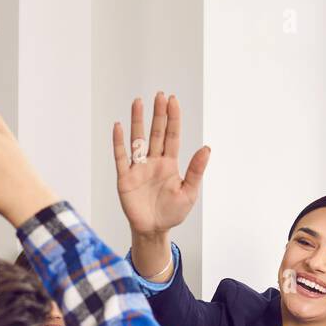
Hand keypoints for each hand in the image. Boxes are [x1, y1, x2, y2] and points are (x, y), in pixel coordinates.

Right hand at [114, 92, 209, 238]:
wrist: (153, 230)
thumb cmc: (173, 212)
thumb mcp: (189, 192)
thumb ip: (196, 170)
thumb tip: (207, 148)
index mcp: (170, 163)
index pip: (171, 136)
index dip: (172, 118)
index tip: (172, 100)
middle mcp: (153, 161)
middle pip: (155, 133)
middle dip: (158, 114)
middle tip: (159, 95)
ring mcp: (138, 168)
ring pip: (137, 140)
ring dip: (137, 121)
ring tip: (138, 102)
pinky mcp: (125, 178)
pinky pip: (121, 158)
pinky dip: (119, 143)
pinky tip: (119, 127)